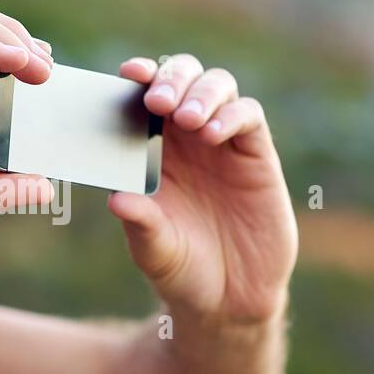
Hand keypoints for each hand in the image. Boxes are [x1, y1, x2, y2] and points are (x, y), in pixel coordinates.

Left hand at [108, 54, 297, 323]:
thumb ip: (140, 223)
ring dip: (201, 93)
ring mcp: (223, 143)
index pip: (143, 96)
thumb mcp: (153, 250)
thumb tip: (116, 199)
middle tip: (157, 101)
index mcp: (150, 148)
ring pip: (218, 87)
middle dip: (171, 78)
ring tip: (188, 119)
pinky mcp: (257, 156)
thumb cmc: (181, 269)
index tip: (127, 74)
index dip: (138, 77)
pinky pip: (249, 117)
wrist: (229, 299)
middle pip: (182, 78)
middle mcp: (186, 138)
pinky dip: (232, 115)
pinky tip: (215, 134)